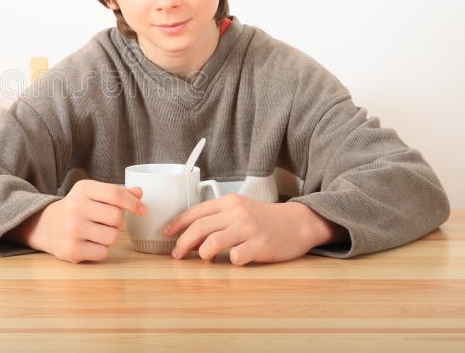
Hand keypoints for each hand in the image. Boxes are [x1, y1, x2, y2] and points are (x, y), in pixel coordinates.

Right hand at [30, 180, 145, 263]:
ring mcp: (73, 229)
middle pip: (117, 217)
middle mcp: (76, 207)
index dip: (133, 203)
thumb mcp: (92, 194)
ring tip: (96, 232)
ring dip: (110, 237)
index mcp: (83, 189)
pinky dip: (101, 249)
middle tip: (106, 221)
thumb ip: (116, 193)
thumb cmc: (76, 208)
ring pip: (113, 237)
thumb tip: (139, 193)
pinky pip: (103, 252)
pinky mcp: (72, 250)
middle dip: (118, 221)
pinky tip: (89, 243)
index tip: (142, 210)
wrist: (46, 225)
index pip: (115, 194)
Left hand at [163, 194, 341, 265]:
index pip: (196, 212)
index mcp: (229, 202)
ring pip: (212, 243)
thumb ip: (218, 217)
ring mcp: (249, 230)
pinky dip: (230, 261)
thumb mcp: (240, 209)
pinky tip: (234, 261)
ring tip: (204, 259)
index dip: (177, 223)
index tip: (166, 233)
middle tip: (176, 254)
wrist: (298, 223)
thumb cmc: (265, 218)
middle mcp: (237, 214)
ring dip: (202, 254)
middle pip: (199, 228)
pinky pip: (236, 257)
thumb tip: (190, 232)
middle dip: (182, 243)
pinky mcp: (261, 246)